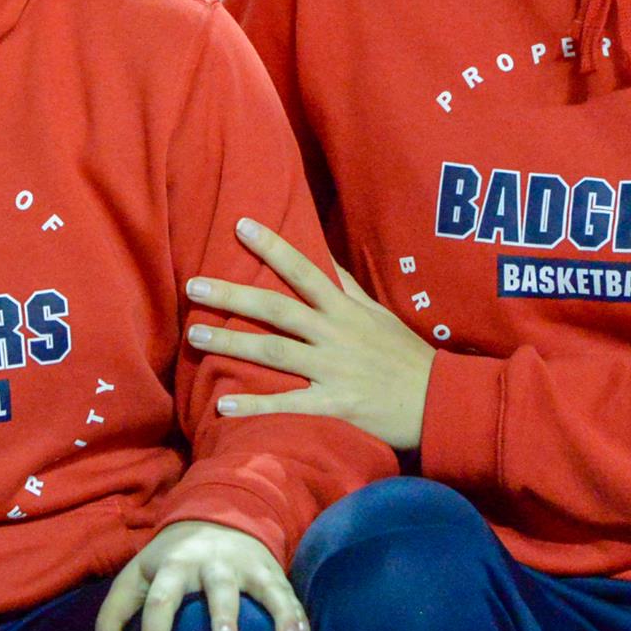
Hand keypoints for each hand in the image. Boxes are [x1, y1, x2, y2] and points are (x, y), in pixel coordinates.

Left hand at [91, 519, 309, 630]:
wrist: (215, 514)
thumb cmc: (169, 561)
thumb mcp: (136, 577)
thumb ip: (114, 615)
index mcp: (173, 566)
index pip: (161, 598)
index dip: (155, 629)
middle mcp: (211, 563)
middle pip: (217, 586)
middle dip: (222, 611)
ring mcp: (245, 565)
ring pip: (261, 586)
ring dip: (274, 611)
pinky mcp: (270, 569)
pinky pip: (286, 591)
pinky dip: (295, 612)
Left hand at [185, 216, 434, 450]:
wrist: (438, 401)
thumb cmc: (405, 355)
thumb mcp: (380, 313)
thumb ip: (349, 287)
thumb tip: (324, 257)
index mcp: (345, 309)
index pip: (304, 270)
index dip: (273, 247)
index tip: (241, 225)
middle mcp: (335, 334)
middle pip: (277, 310)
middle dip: (233, 296)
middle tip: (193, 285)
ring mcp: (333, 370)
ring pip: (274, 352)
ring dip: (231, 344)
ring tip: (195, 335)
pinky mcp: (334, 405)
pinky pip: (288, 405)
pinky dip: (255, 405)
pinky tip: (222, 403)